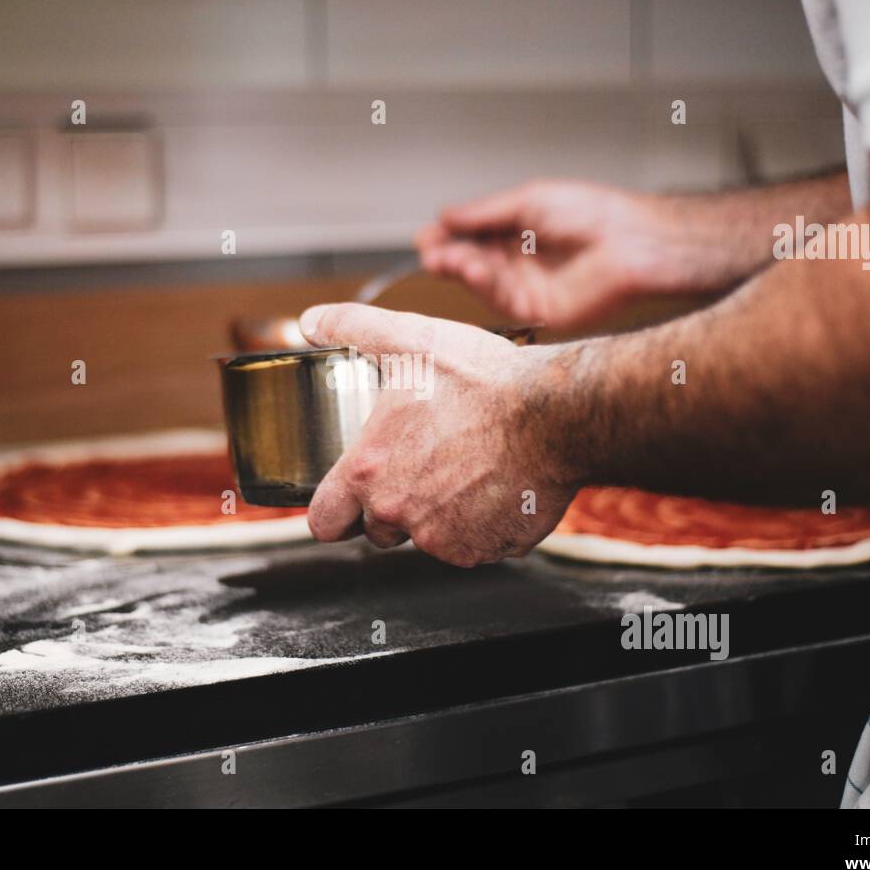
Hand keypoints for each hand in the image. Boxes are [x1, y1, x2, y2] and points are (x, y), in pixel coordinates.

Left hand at [297, 303, 579, 567]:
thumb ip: (352, 327)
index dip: (333, 510)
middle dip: (392, 506)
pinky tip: (493, 487)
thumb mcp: (410, 339)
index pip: (324, 520)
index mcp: (370, 471)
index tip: (347, 497)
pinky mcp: (482, 550)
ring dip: (436, 515)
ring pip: (425, 538)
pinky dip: (478, 525)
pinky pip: (470, 546)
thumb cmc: (485, 381)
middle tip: (421, 467)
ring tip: (463, 470)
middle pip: (377, 530)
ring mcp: (441, 538)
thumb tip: (313, 319)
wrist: (556, 415)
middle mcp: (399, 512)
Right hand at [416, 180, 718, 329]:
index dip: (451, 236)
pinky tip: (472, 269)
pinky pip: (502, 301)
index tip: (428, 234)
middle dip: (450, 256)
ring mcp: (530, 288)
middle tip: (428, 250)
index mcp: (521, 233)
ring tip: (444, 258)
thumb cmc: (593, 214)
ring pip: (484, 284)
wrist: (630, 241)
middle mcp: (523, 262)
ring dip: (461, 270)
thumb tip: (445, 216)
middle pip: (475, 262)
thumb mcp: (528, 201)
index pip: (476, 237)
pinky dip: (483, 285)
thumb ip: (485, 213)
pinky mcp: (539, 312)